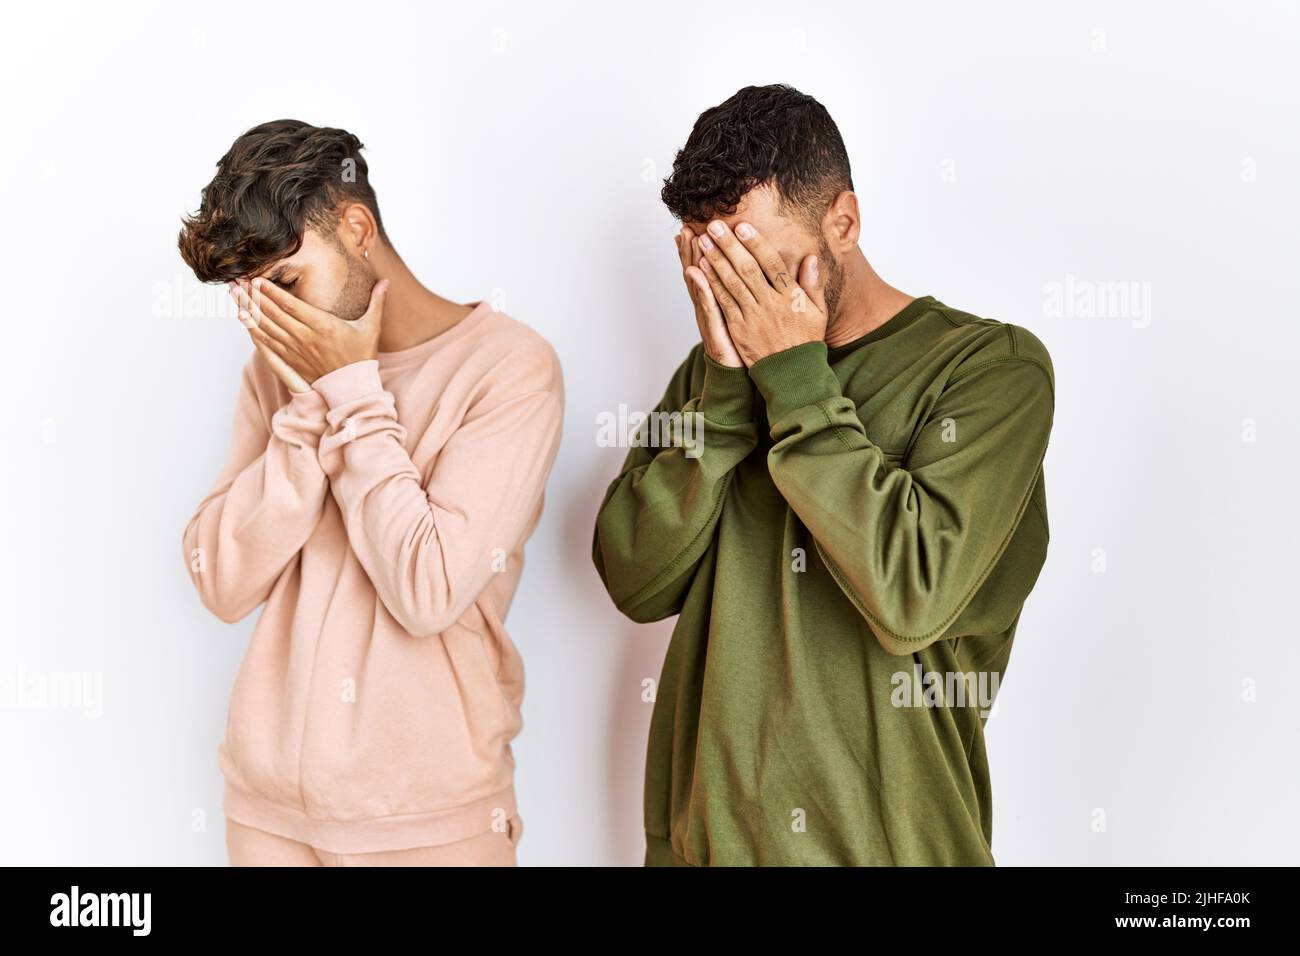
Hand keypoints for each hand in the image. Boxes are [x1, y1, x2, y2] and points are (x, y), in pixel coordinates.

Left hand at [232, 277, 388, 383]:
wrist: (352, 387)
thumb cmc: (362, 356)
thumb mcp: (371, 328)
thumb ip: (376, 302)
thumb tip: (386, 281)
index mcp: (323, 326)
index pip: (291, 306)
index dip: (272, 292)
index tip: (257, 280)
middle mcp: (305, 338)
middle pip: (273, 314)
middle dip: (252, 296)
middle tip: (236, 282)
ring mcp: (295, 350)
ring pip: (266, 327)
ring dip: (248, 310)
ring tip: (234, 295)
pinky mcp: (290, 360)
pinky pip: (266, 343)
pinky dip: (253, 330)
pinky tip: (243, 319)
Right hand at [676, 226, 742, 367]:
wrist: (742, 377)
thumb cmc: (749, 346)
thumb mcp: (750, 316)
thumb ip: (754, 294)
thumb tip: (762, 271)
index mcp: (722, 301)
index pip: (711, 271)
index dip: (704, 251)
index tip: (698, 227)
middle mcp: (711, 307)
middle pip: (698, 273)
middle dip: (691, 249)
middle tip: (686, 226)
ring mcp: (710, 317)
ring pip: (699, 284)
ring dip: (691, 260)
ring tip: (686, 240)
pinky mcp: (714, 329)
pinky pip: (707, 305)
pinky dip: (701, 288)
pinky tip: (695, 273)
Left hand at [694, 220, 826, 365]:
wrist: (792, 374)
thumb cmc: (805, 340)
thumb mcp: (818, 312)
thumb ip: (813, 284)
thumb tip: (810, 258)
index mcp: (789, 297)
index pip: (772, 264)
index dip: (756, 243)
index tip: (743, 226)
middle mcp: (770, 305)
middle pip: (747, 269)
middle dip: (729, 245)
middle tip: (715, 225)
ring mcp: (752, 317)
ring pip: (731, 283)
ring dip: (716, 260)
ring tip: (704, 240)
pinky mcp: (738, 329)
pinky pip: (723, 302)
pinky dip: (712, 284)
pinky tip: (702, 268)